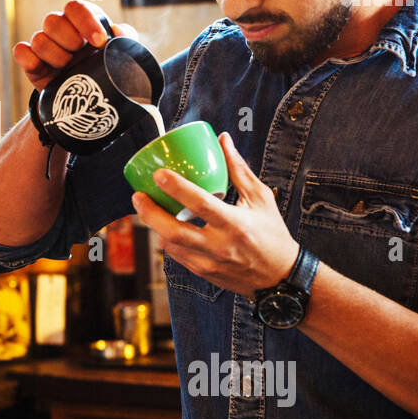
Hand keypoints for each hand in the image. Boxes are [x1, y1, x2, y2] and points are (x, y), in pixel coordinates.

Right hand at [13, 0, 137, 89]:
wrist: (89, 100)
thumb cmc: (107, 68)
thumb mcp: (122, 53)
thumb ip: (126, 38)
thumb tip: (117, 31)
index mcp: (82, 21)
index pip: (75, 7)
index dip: (86, 22)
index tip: (99, 42)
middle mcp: (60, 29)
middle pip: (52, 20)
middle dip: (68, 40)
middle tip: (80, 54)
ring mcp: (44, 46)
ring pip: (38, 39)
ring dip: (55, 56)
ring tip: (67, 69)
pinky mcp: (32, 63)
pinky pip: (21, 52)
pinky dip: (30, 60)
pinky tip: (46, 70)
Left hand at [130, 131, 300, 297]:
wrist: (280, 277)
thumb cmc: (272, 234)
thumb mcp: (260, 198)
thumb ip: (238, 170)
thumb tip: (222, 140)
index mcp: (235, 224)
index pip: (200, 204)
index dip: (176, 188)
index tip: (158, 174)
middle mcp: (219, 246)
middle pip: (174, 231)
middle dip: (150, 213)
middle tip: (138, 195)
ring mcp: (209, 263)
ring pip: (170, 245)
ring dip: (155, 225)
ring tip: (147, 207)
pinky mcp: (203, 273)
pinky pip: (175, 256)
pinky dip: (166, 239)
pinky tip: (163, 225)